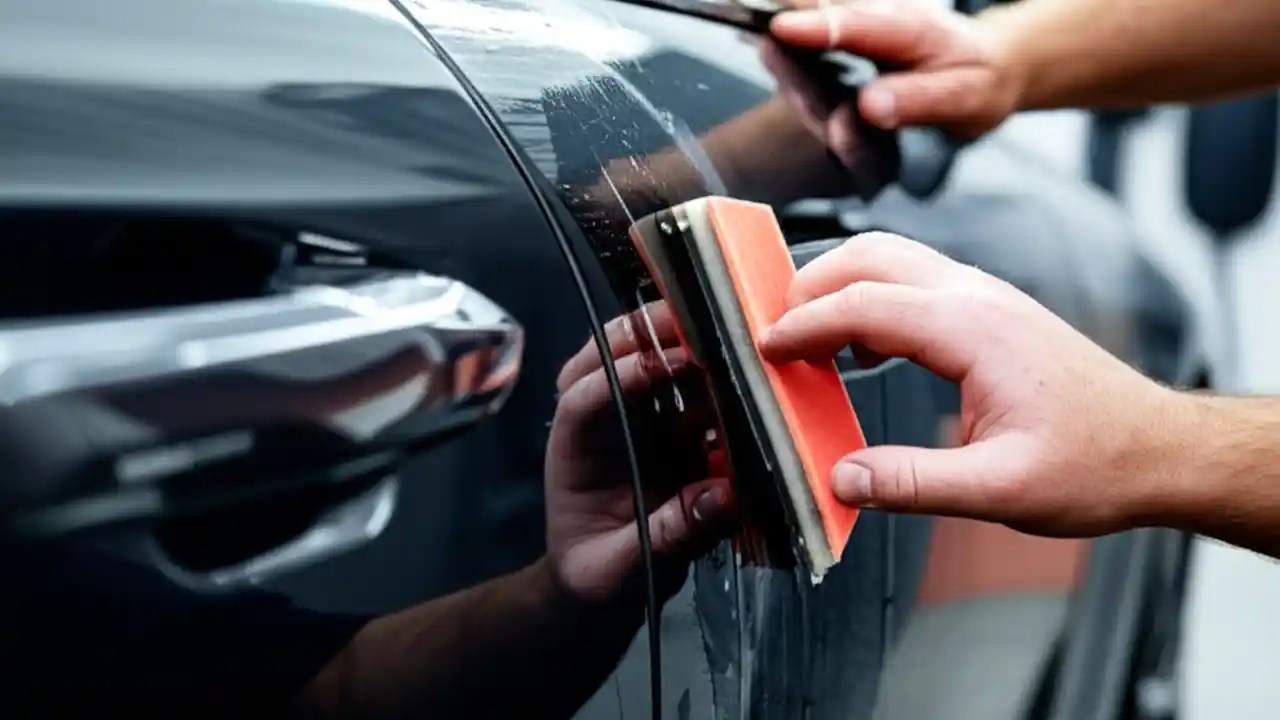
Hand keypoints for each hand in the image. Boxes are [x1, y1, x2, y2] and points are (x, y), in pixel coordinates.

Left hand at [545, 305, 735, 606]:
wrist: (606, 590)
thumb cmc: (593, 577)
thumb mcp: (619, 569)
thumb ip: (666, 534)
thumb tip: (721, 496)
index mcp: (575, 448)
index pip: (585, 395)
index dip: (623, 374)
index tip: (670, 364)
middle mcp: (606, 423)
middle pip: (610, 353)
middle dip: (648, 330)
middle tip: (697, 314)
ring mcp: (643, 423)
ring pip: (653, 361)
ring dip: (688, 345)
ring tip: (732, 336)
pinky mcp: (679, 434)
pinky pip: (697, 396)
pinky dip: (721, 383)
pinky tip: (751, 379)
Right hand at [760, 232, 1192, 536]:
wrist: (1160, 448)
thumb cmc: (1095, 464)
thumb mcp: (1000, 490)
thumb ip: (913, 483)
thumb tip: (840, 479)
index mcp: (972, 329)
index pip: (862, 304)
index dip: (802, 324)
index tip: (762, 350)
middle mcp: (976, 296)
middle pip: (868, 257)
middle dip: (809, 286)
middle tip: (773, 334)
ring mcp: (985, 296)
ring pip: (890, 259)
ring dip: (839, 286)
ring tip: (806, 340)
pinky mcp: (990, 310)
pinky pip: (913, 282)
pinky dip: (871, 300)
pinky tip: (864, 354)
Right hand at [770, 0, 1024, 136]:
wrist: (989, 63)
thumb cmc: (976, 82)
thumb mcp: (964, 98)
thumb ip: (917, 102)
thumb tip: (869, 106)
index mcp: (907, 29)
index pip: (855, 26)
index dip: (815, 28)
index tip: (780, 29)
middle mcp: (876, 16)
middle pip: (818, 12)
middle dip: (779, 19)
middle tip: (750, 32)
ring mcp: (858, 20)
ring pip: (809, 17)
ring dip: (781, 40)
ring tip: (753, 32)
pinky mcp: (846, 28)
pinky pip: (813, 21)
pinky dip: (787, 29)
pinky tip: (759, 35)